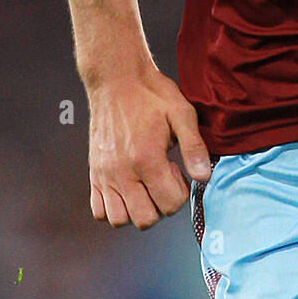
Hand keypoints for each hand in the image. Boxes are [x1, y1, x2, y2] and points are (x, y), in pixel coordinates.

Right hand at [87, 65, 211, 229]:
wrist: (116, 79)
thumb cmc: (150, 94)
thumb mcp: (182, 113)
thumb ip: (194, 147)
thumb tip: (204, 177)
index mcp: (146, 158)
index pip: (169, 204)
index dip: (180, 192)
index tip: (176, 170)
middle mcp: (122, 172)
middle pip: (144, 219)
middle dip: (160, 206)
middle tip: (162, 179)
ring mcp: (105, 174)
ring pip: (119, 219)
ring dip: (136, 209)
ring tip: (144, 185)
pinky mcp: (94, 173)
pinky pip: (98, 210)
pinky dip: (113, 208)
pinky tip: (128, 188)